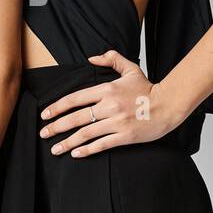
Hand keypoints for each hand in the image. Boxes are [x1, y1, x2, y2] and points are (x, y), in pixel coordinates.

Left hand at [39, 49, 185, 157]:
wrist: (169, 105)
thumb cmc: (148, 88)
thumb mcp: (130, 69)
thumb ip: (111, 59)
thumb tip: (91, 58)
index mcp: (107, 89)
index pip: (75, 98)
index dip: (57, 107)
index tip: (45, 114)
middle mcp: (109, 106)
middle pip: (76, 118)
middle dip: (56, 127)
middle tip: (43, 133)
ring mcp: (117, 122)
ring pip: (86, 133)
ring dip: (68, 142)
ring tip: (55, 148)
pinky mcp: (125, 136)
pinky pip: (102, 144)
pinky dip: (87, 150)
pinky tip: (76, 153)